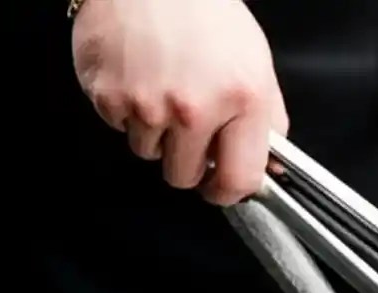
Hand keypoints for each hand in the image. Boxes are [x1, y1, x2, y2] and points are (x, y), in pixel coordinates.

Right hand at [72, 0, 288, 205]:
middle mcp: (194, 108)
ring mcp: (147, 105)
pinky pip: (118, 127)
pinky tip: (138, 76)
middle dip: (186, 160)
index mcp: (241, 100)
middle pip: (183, 177)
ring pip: (147, 153)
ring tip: (163, 87)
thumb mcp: (256, 63)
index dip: (227, 191)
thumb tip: (269, 166)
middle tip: (188, 126)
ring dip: (155, 132)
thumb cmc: (205, 12)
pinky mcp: (108, 96)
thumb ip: (266, 120)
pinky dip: (126, 109)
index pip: (237, 180)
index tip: (221, 187)